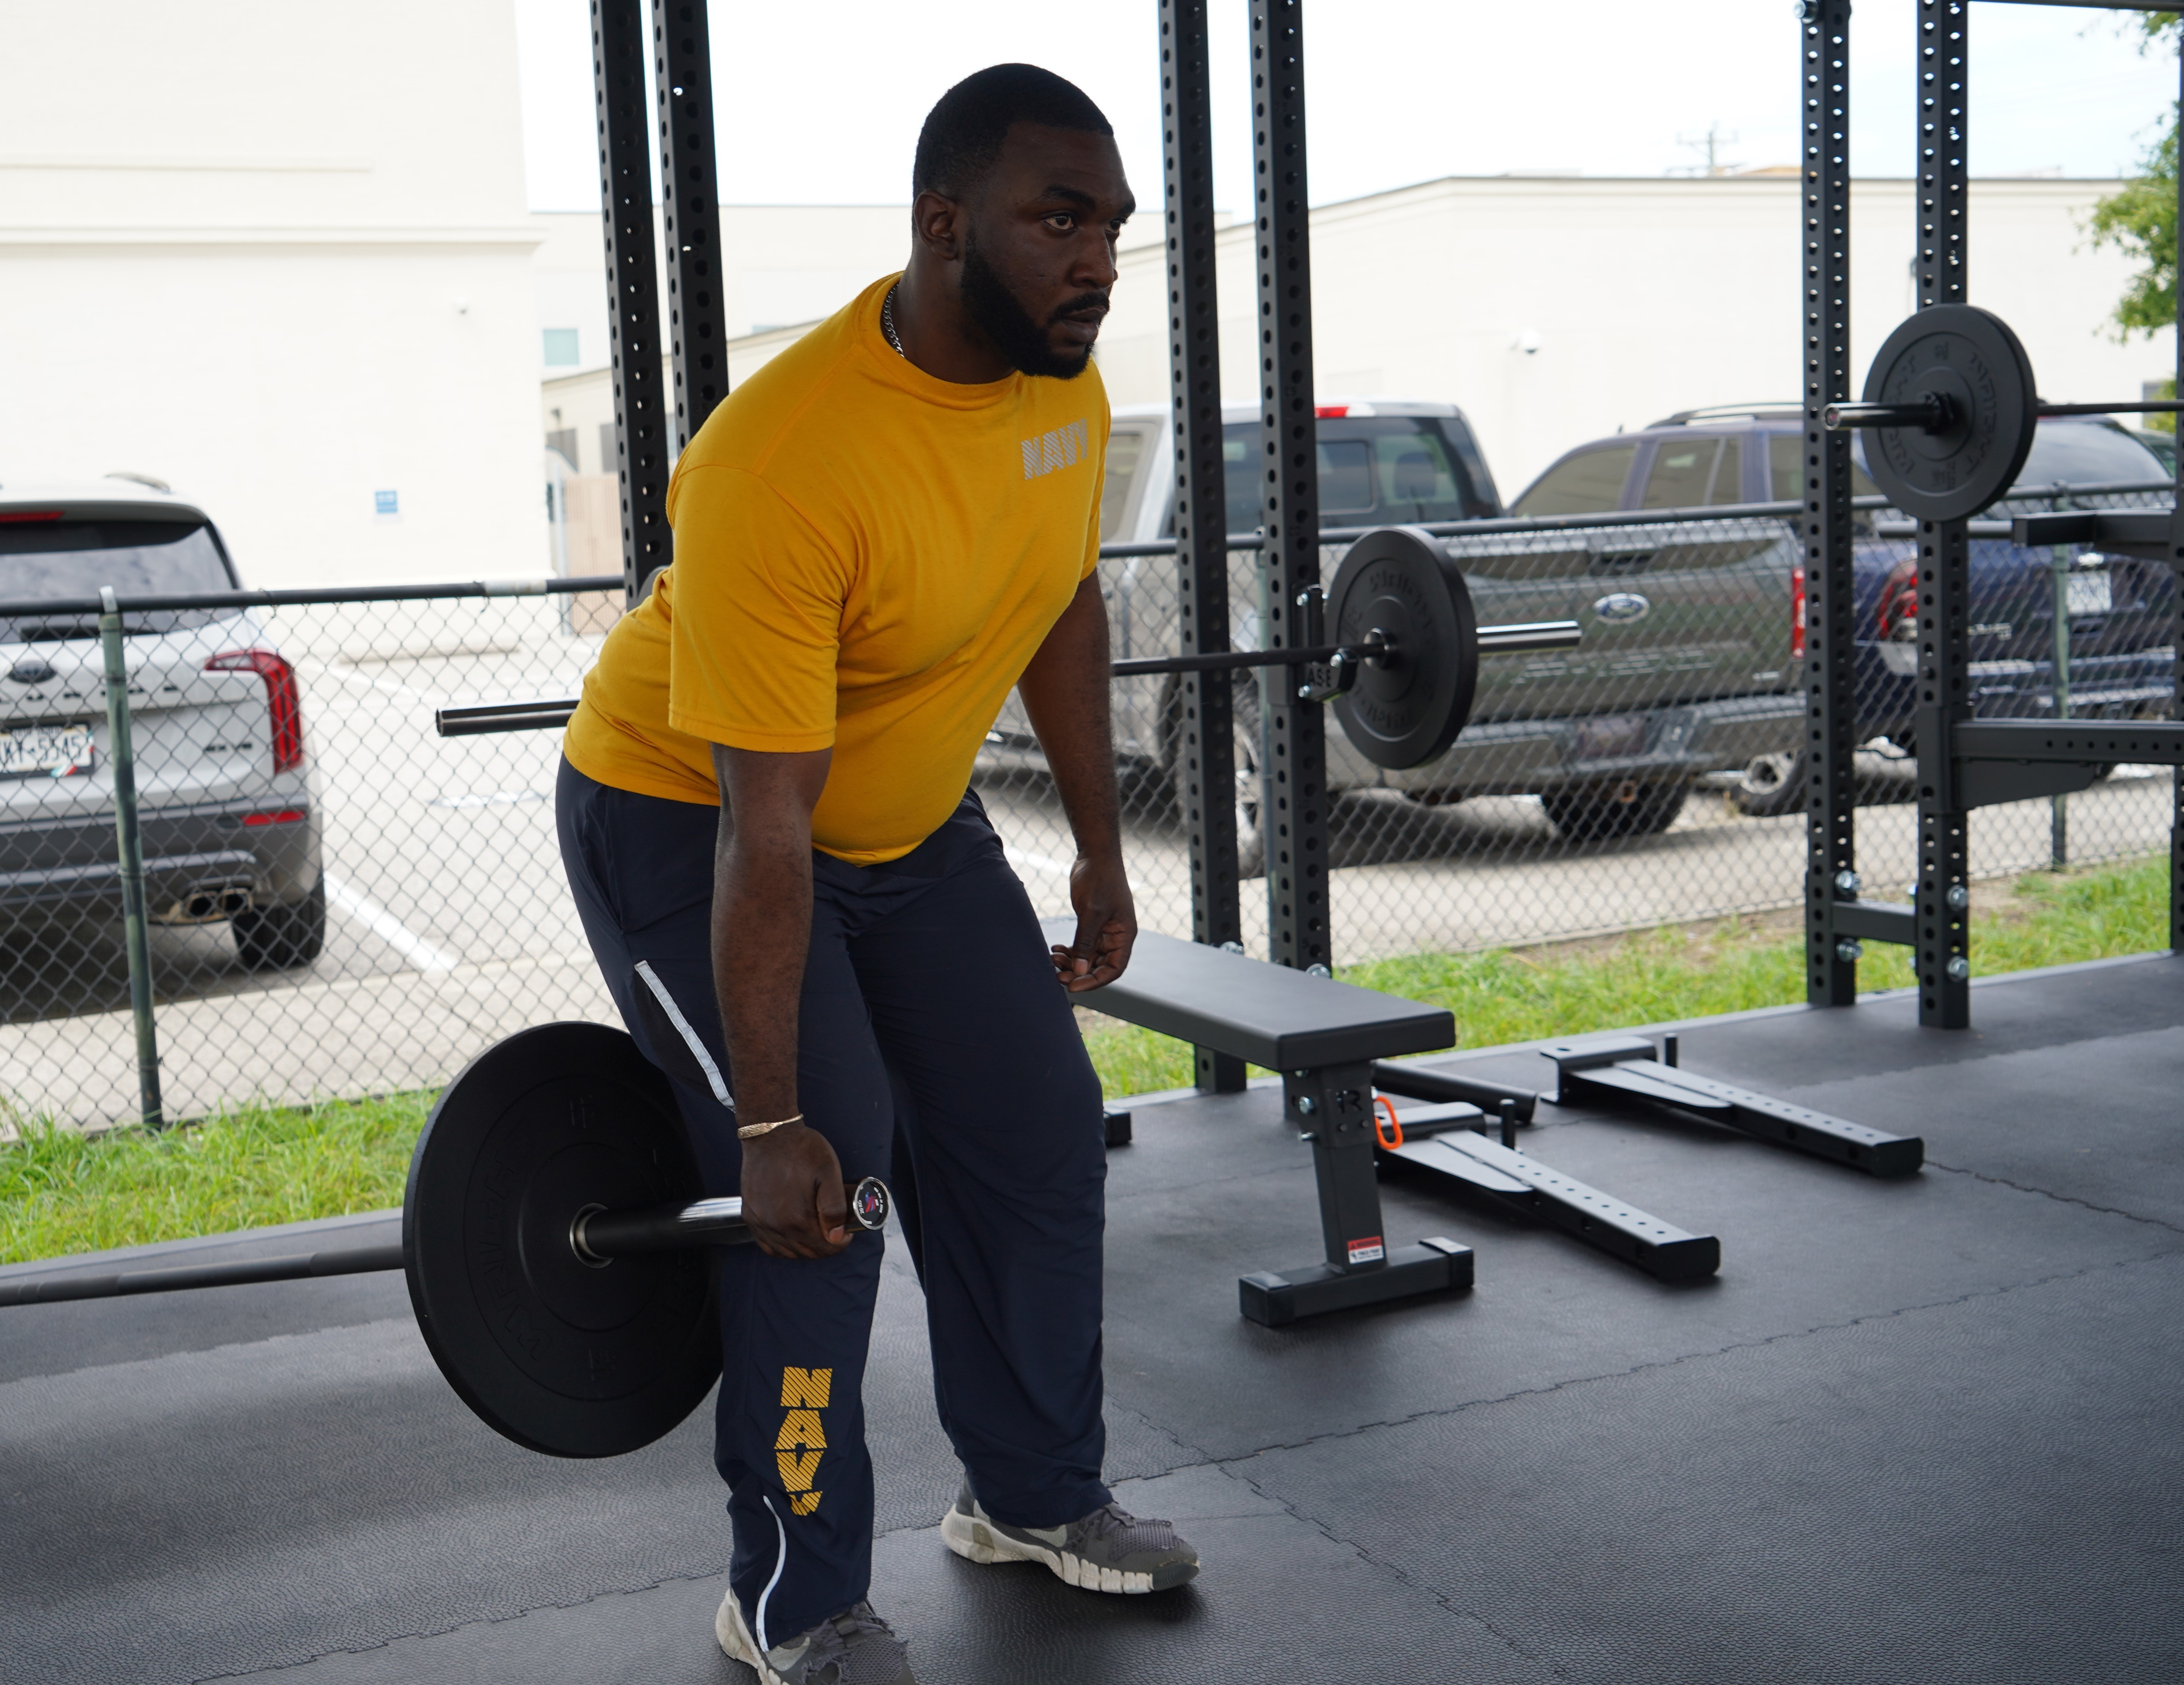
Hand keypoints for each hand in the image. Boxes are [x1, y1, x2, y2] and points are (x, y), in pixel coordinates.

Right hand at [737, 1123, 850, 1257]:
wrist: (771, 1135)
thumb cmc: (802, 1150)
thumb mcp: (829, 1173)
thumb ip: (834, 1208)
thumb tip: (836, 1237)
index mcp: (798, 1218)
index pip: (825, 1248)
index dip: (840, 1242)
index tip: (846, 1232)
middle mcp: (776, 1226)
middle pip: (807, 1252)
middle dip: (825, 1245)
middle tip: (832, 1228)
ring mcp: (760, 1222)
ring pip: (788, 1251)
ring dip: (805, 1246)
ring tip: (815, 1229)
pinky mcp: (750, 1215)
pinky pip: (767, 1244)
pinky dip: (782, 1245)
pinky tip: (791, 1233)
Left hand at [1052, 852, 1135, 991]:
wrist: (1095, 855)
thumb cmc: (1099, 879)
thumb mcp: (1092, 912)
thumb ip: (1086, 942)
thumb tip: (1080, 970)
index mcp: (1124, 935)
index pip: (1114, 969)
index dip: (1094, 981)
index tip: (1073, 986)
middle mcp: (1116, 936)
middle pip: (1099, 965)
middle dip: (1079, 972)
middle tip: (1058, 975)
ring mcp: (1104, 930)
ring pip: (1088, 956)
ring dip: (1071, 961)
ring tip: (1053, 959)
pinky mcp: (1091, 923)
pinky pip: (1082, 944)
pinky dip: (1070, 950)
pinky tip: (1056, 949)